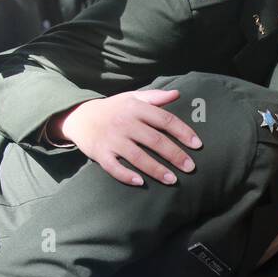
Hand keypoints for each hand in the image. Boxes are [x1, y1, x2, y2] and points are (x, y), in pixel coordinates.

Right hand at [51, 89, 201, 185]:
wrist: (80, 117)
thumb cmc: (113, 109)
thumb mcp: (133, 98)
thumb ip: (156, 97)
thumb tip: (178, 94)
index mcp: (136, 109)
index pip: (165, 120)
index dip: (183, 132)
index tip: (197, 145)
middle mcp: (125, 123)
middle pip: (155, 141)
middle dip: (175, 155)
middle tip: (190, 168)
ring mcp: (112, 139)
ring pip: (138, 157)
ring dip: (156, 169)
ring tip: (173, 180)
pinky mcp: (100, 153)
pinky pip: (114, 167)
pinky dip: (126, 175)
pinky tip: (140, 182)